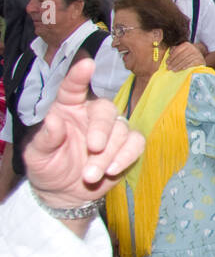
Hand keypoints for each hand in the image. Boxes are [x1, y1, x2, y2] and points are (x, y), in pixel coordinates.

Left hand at [24, 58, 145, 208]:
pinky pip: (136, 143)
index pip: (73, 88)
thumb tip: (53, 120)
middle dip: (102, 129)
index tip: (86, 64)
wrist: (65, 193)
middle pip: (106, 110)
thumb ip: (46, 138)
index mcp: (67, 109)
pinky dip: (127, 156)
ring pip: (122, 129)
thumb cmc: (49, 167)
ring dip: (109, 153)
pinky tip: (112, 170)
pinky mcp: (127, 145)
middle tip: (93, 148)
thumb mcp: (37, 156)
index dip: (79, 76)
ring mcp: (112, 129)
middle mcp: (92, 114)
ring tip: (90, 175)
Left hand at [165, 42, 204, 70]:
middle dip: (174, 63)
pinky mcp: (200, 59)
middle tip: (169, 68)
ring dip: (178, 66)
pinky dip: (187, 66)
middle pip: (181, 56)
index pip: (177, 51)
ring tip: (174, 70)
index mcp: (186, 45)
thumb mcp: (182, 49)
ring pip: (185, 60)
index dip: (171, 57)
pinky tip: (182, 69)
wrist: (200, 53)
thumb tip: (169, 53)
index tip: (167, 63)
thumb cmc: (188, 52)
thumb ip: (175, 50)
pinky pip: (192, 63)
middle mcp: (192, 48)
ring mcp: (197, 54)